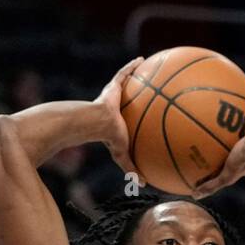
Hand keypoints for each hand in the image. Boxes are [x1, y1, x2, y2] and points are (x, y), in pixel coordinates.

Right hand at [94, 57, 146, 177]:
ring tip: (147, 69)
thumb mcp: (123, 155)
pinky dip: (132, 66)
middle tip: (147, 90)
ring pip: (126, 82)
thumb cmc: (108, 139)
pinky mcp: (113, 85)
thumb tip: (144, 185)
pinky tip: (143, 59)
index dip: (135, 115)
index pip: (127, 117)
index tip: (143, 114)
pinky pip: (124, 72)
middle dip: (136, 93)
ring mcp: (113, 94)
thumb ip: (132, 168)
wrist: (97, 123)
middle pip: (127, 97)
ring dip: (134, 75)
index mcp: (116, 120)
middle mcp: (115, 105)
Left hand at [193, 93, 244, 196]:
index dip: (227, 158)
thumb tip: (193, 194)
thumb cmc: (244, 162)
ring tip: (240, 111)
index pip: (234, 160)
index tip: (219, 155)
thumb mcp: (224, 177)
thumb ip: (211, 185)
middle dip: (235, 139)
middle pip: (242, 142)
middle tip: (228, 133)